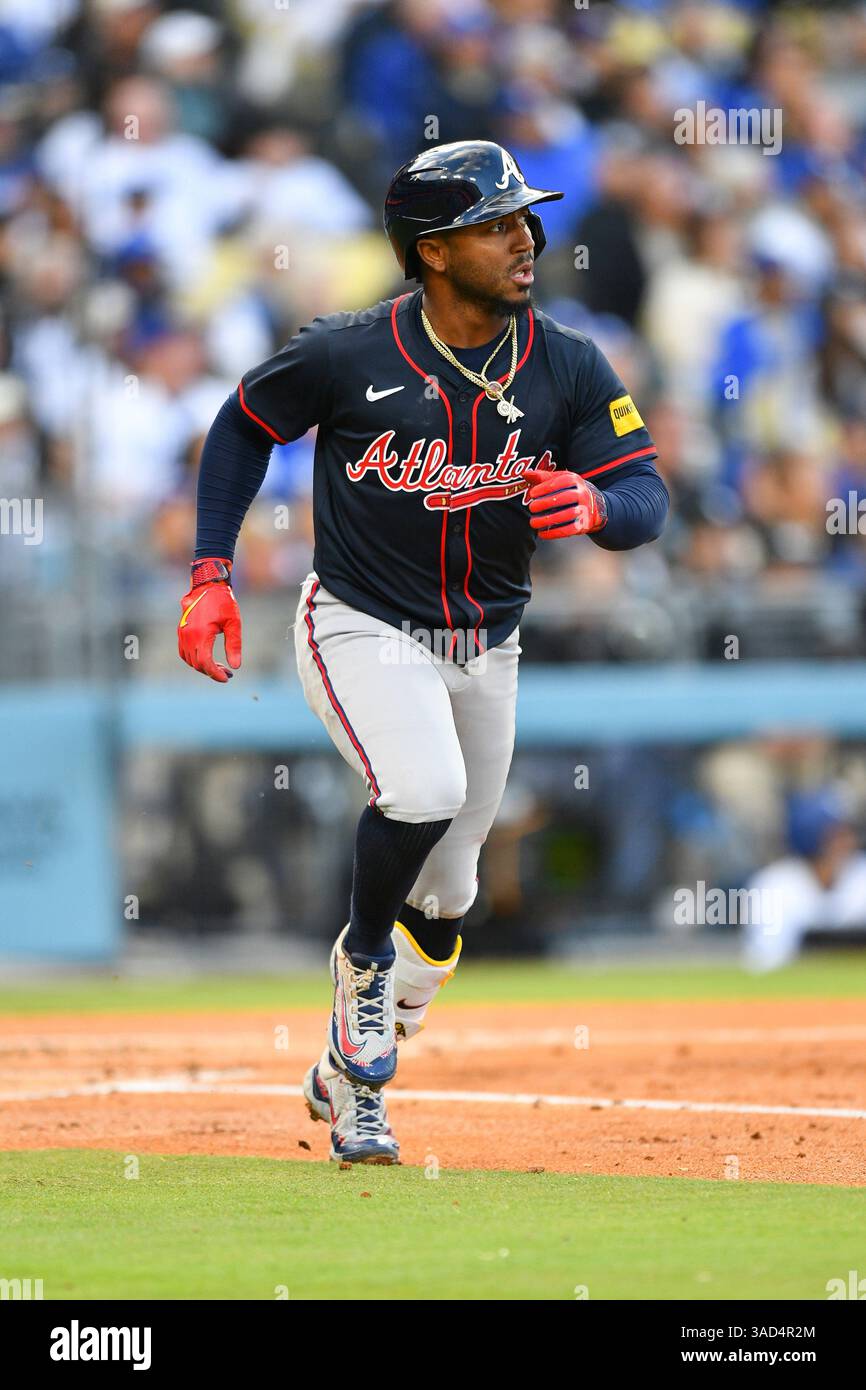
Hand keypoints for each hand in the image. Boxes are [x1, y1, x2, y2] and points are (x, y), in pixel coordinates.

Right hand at [177, 558, 241, 682]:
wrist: (207, 585)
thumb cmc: (223, 602)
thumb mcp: (233, 624)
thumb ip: (234, 646)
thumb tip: (236, 667)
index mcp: (201, 634)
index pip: (205, 663)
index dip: (215, 674)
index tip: (227, 678)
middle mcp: (188, 635)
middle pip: (197, 664)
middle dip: (212, 672)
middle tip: (227, 673)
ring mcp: (182, 633)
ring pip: (189, 660)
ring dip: (203, 666)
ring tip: (219, 666)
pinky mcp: (181, 631)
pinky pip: (184, 651)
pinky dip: (194, 658)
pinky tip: (207, 657)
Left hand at [522, 466, 607, 538]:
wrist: (595, 506)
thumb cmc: (570, 491)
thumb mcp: (560, 481)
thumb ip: (543, 477)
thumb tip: (525, 474)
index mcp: (575, 480)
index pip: (560, 482)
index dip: (545, 487)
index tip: (532, 494)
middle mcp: (582, 494)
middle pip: (564, 498)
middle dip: (545, 503)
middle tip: (532, 508)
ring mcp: (585, 510)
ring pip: (566, 515)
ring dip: (547, 520)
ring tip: (533, 523)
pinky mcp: (584, 524)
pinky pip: (569, 530)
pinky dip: (554, 533)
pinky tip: (542, 534)